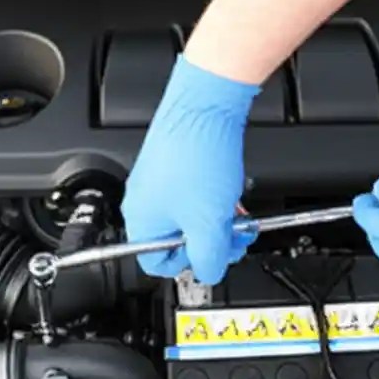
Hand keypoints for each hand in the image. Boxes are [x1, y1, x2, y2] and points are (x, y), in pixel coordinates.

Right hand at [121, 56, 258, 284]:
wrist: (207, 106)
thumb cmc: (198, 156)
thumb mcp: (210, 224)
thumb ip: (209, 259)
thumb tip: (211, 273)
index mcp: (142, 222)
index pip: (158, 264)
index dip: (190, 264)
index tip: (213, 256)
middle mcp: (145, 201)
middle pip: (178, 241)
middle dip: (210, 242)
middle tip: (233, 237)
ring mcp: (160, 181)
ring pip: (190, 217)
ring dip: (216, 221)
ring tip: (237, 216)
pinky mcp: (177, 164)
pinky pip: (195, 195)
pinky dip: (215, 200)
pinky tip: (231, 194)